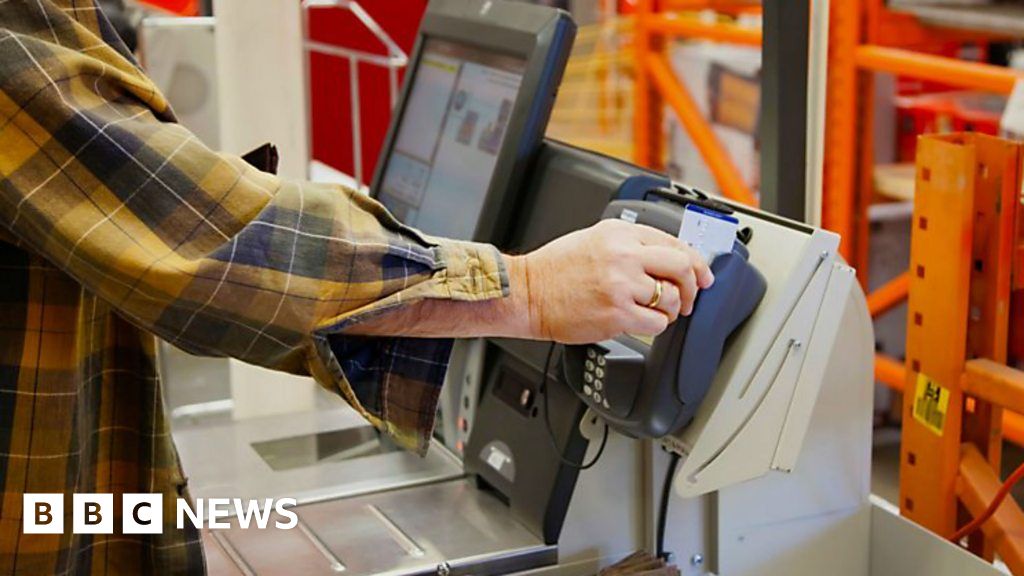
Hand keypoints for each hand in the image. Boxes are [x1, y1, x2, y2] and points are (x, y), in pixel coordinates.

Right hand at [509, 219, 714, 343]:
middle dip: (693, 286)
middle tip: (689, 297)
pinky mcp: (617, 314)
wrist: (527, 293)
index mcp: (620, 232)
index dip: (696, 261)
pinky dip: (655, 326)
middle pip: (682, 267)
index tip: (702, 274)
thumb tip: (666, 260)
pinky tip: (641, 322)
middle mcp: (623, 255)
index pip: (674, 241)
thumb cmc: (555, 270)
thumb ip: (629, 245)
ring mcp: (621, 285)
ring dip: (671, 309)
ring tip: (657, 312)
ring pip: (672, 298)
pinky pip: (656, 323)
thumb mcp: (594, 239)